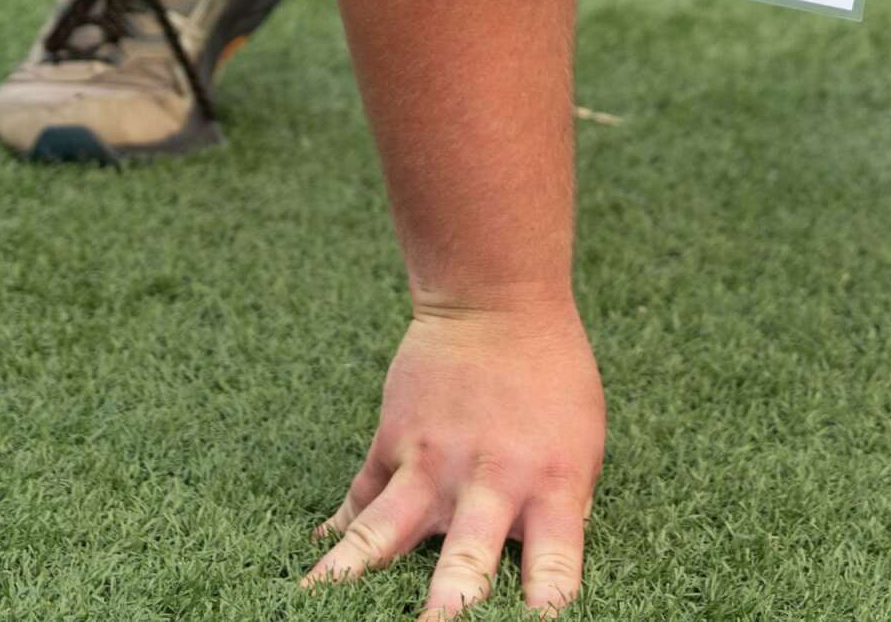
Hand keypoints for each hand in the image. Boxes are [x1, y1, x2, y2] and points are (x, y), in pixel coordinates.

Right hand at [308, 302, 604, 613]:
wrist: (496, 299)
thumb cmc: (551, 376)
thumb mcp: (581, 445)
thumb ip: (559, 511)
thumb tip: (541, 574)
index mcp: (550, 487)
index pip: (552, 571)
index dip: (542, 614)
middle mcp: (489, 483)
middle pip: (464, 562)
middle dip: (447, 611)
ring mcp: (433, 465)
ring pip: (385, 535)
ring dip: (356, 578)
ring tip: (323, 609)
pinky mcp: (392, 445)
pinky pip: (357, 501)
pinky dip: (333, 540)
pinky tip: (309, 575)